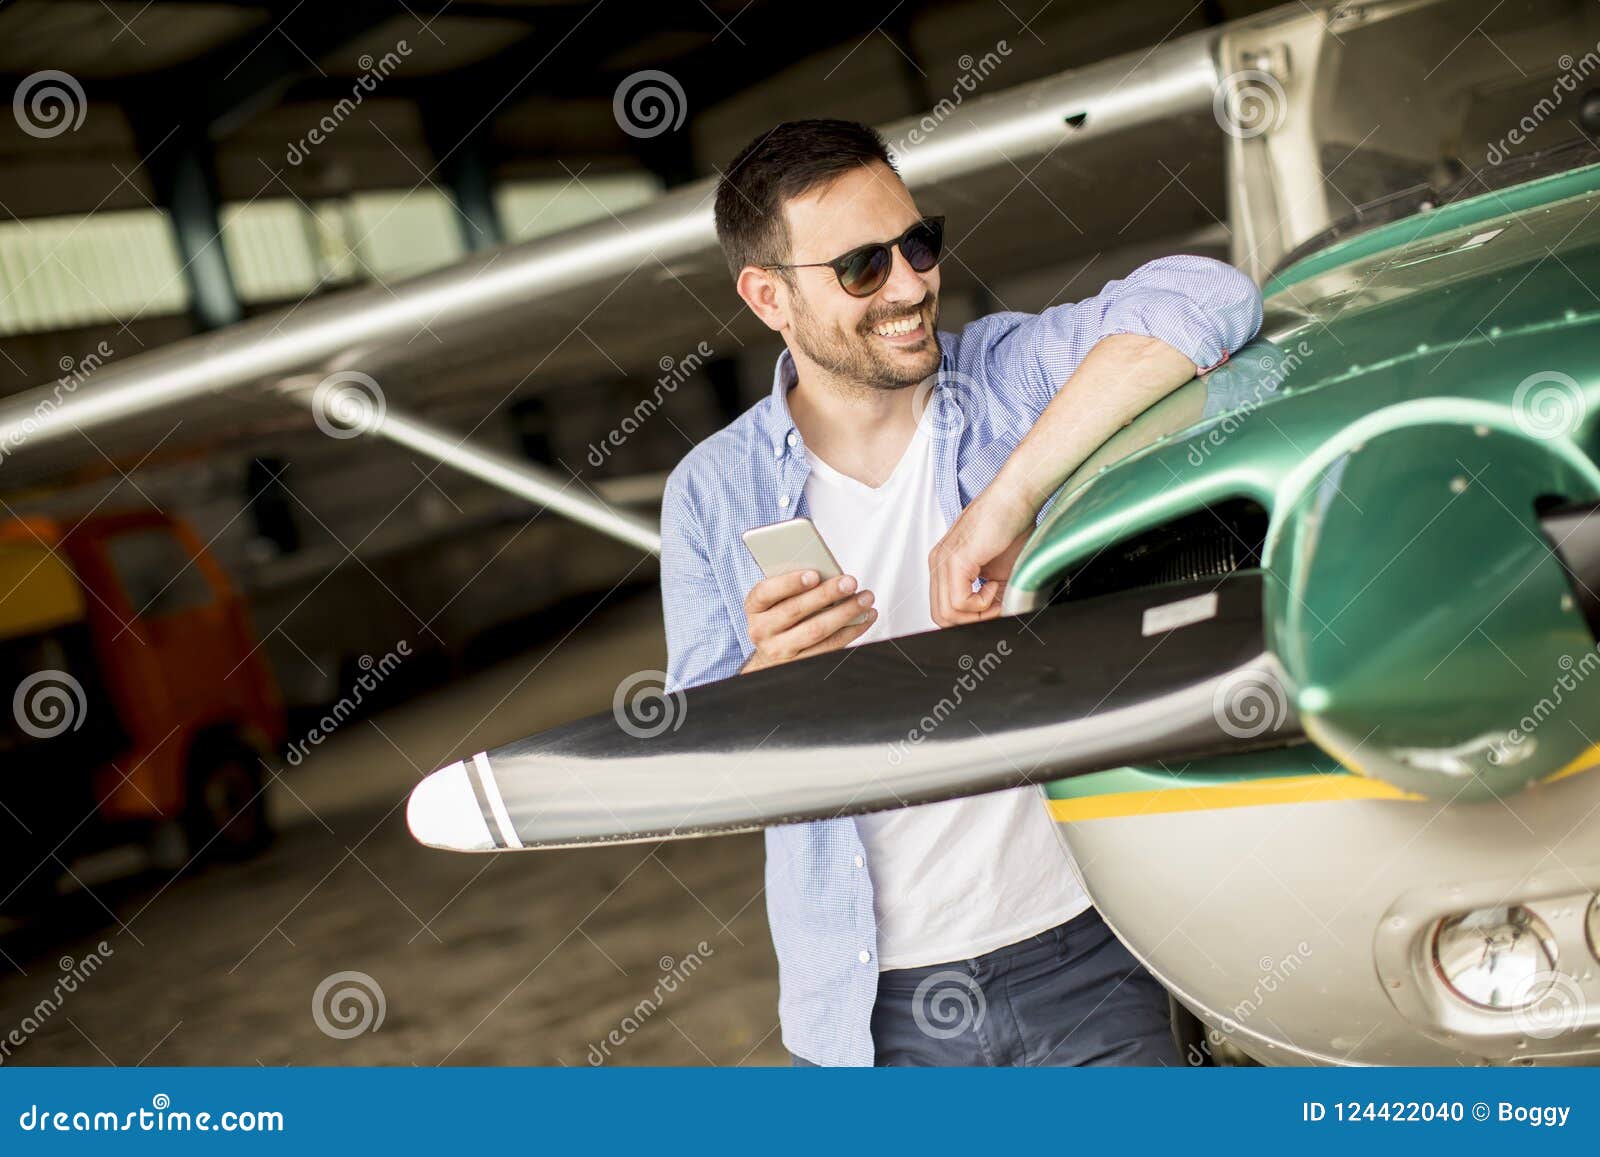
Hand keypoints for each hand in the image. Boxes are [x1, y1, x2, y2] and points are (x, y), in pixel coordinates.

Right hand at [742, 570, 876, 671]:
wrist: (771, 656)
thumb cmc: (780, 614)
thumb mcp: (777, 599)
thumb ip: (794, 586)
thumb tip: (829, 575)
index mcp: (754, 607)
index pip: (766, 592)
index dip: (789, 583)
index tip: (814, 575)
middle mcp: (761, 630)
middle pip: (796, 610)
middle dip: (826, 594)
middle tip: (850, 582)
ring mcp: (780, 650)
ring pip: (816, 630)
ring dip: (845, 612)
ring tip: (865, 598)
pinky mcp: (800, 664)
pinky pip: (829, 647)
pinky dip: (851, 631)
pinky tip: (865, 617)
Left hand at [928, 486, 1035, 625]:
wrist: (1016, 499)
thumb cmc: (1010, 528)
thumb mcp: (999, 574)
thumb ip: (991, 598)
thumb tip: (994, 620)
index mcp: (943, 566)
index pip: (943, 608)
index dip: (970, 618)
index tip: (995, 608)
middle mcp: (937, 563)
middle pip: (941, 617)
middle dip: (972, 621)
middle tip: (996, 607)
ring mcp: (942, 561)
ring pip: (946, 614)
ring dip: (979, 613)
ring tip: (997, 591)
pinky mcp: (954, 560)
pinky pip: (958, 602)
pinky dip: (981, 603)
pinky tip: (994, 584)